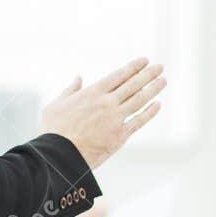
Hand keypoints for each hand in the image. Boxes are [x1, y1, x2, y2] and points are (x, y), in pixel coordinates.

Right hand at [41, 58, 164, 170]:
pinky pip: (139, 121)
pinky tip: (157, 105)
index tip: (144, 61)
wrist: (59, 155)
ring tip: (163, 80)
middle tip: (160, 67)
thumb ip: (70, 90)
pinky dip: (149, 112)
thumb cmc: (53, 130)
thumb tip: (78, 78)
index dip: (133, 67)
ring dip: (153, 89)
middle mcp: (107, 103)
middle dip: (148, 74)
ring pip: (139, 100)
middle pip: (133, 85)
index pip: (119, 75)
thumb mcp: (55, 105)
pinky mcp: (119, 135)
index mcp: (92, 93)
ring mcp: (115, 119)